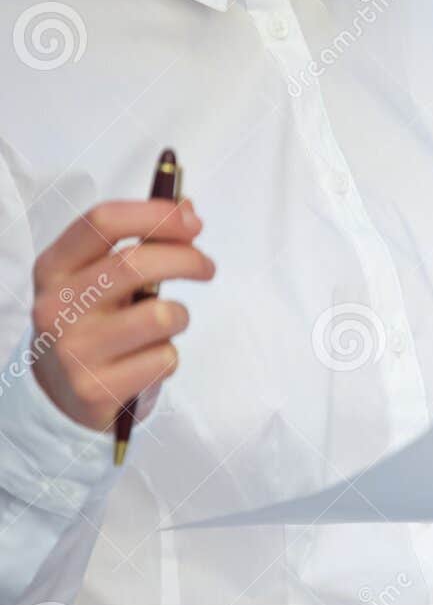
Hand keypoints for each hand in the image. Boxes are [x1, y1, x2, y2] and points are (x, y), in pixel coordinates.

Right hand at [29, 199, 213, 430]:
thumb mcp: (98, 280)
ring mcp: (73, 349)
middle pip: (137, 264)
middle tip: (207, 267)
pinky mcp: (96, 388)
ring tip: (165, 325)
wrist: (59, 394)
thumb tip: (189, 210)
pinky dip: (169, 358)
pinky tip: (147, 362)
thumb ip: (138, 244)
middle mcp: (56, 305)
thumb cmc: (91, 324)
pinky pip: (164, 360)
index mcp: (54, 268)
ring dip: (179, 317)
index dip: (155, 215)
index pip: (103, 222)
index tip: (193, 222)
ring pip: (161, 316)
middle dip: (187, 259)